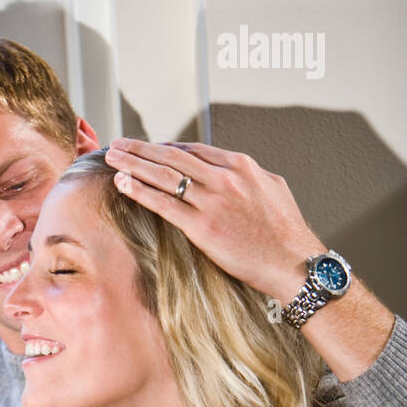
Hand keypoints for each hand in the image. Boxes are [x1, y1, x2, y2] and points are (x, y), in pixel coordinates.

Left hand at [104, 138, 325, 303]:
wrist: (293, 262)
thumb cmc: (286, 231)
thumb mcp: (271, 189)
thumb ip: (247, 177)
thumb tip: (232, 171)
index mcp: (241, 165)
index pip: (193, 149)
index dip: (165, 148)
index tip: (147, 148)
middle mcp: (224, 178)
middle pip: (173, 156)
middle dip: (141, 148)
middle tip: (118, 143)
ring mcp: (213, 201)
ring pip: (164, 176)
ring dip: (133, 164)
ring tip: (112, 158)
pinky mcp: (203, 228)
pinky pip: (164, 205)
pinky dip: (141, 192)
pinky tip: (123, 185)